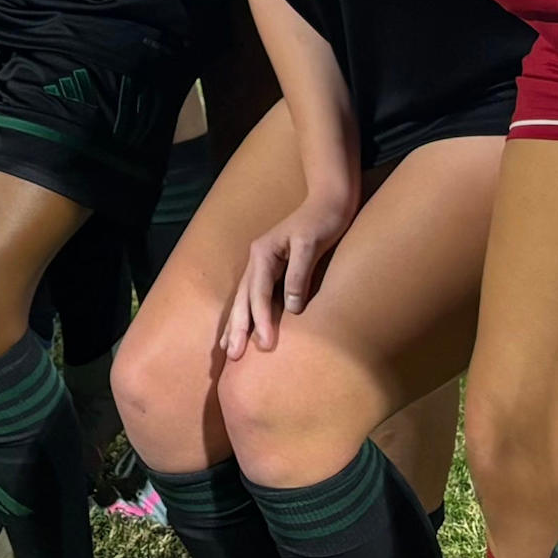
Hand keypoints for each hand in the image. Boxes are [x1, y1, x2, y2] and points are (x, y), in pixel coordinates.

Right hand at [219, 185, 358, 356]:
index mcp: (263, 253)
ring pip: (244, 299)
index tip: (265, 345)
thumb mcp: (311, 244)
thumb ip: (299, 274)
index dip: (260, 320)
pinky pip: (255, 297)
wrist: (329, 201)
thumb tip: (293, 308)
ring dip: (236, 324)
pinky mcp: (274, 270)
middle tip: (234, 356)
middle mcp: (257, 260)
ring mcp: (263, 265)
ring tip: (228, 349)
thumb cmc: (322, 220)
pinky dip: (246, 314)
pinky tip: (242, 328)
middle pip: (242, 299)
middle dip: (237, 328)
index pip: (258, 294)